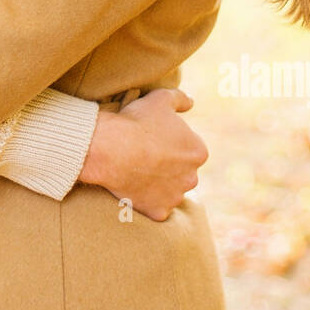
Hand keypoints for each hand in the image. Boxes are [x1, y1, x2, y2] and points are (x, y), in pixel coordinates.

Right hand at [79, 88, 207, 220]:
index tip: (153, 139)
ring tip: (138, 171)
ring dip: (160, 185)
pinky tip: (135, 189)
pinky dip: (148, 202)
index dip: (171, 143)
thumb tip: (192, 102)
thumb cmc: (136, 121)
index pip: (189, 149)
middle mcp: (193, 177)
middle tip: (145, 156)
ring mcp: (176, 196)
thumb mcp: (160, 98)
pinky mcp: (159, 211)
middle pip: (182, 172)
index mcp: (198, 151)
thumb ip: (181, 98)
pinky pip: (156, 208)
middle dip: (169, 166)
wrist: (111, 148)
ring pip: (170, 191)